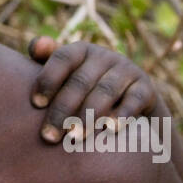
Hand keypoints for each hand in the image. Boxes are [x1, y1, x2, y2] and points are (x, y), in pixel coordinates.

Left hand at [27, 37, 156, 142]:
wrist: (132, 103)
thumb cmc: (86, 90)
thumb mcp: (68, 75)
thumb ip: (47, 61)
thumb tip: (36, 45)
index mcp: (81, 50)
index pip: (63, 58)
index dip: (48, 79)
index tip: (36, 104)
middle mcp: (104, 56)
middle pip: (81, 81)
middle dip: (63, 109)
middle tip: (50, 136)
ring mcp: (127, 70)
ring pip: (105, 91)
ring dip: (88, 115)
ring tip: (74, 137)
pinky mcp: (146, 88)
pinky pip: (134, 99)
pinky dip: (122, 114)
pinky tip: (110, 130)